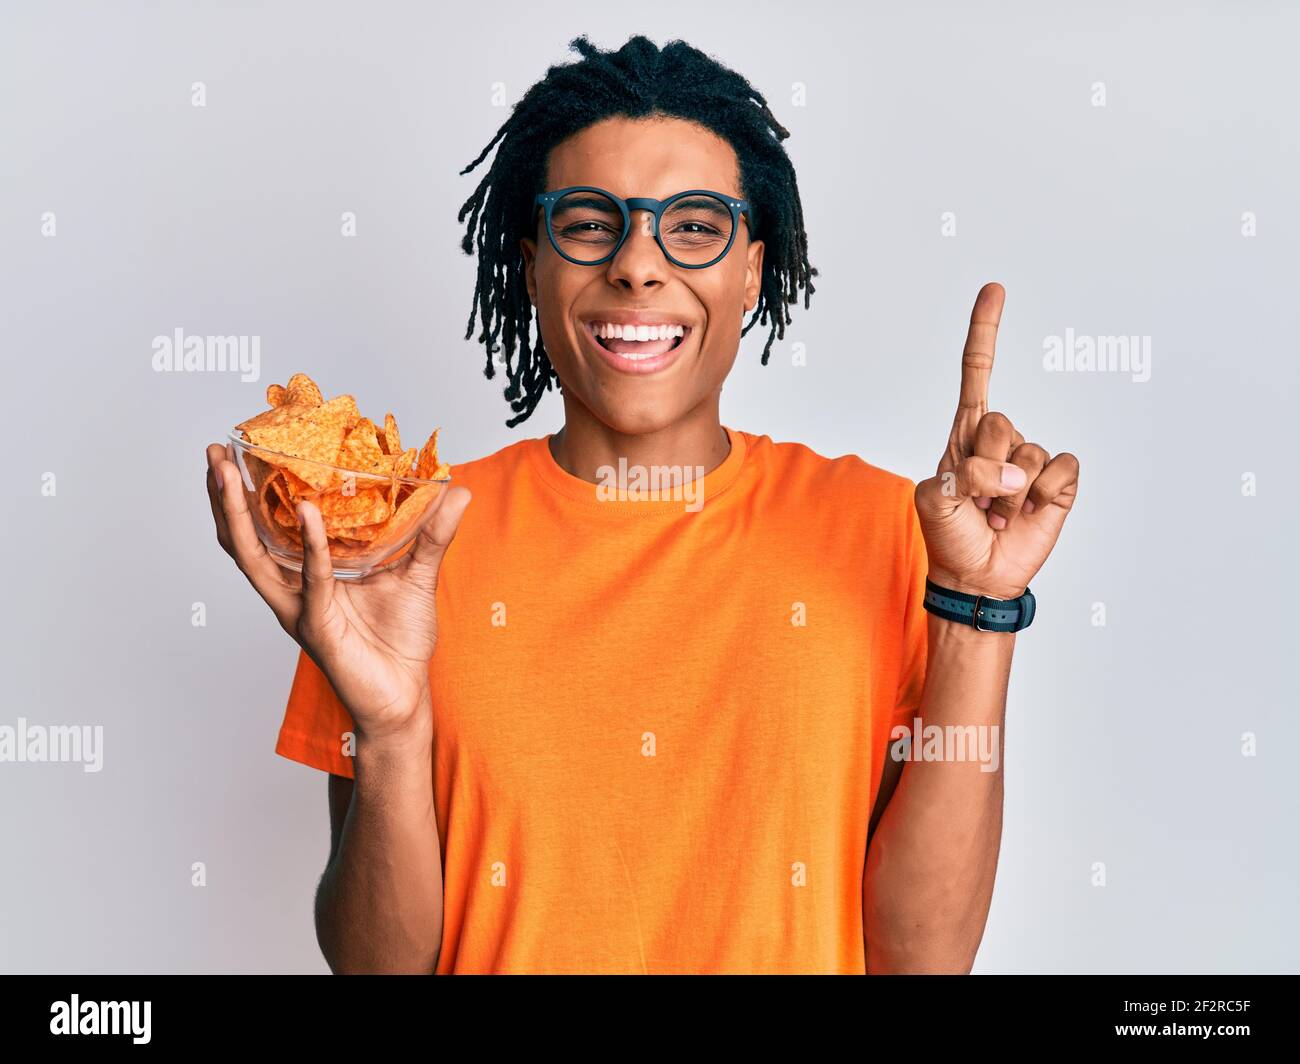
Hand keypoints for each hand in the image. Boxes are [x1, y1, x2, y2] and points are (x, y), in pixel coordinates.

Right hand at [205, 442, 471, 738]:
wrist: (405, 696)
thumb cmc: (401, 641)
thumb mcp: (419, 573)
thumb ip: (433, 532)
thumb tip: (458, 489)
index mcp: (306, 575)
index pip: (265, 528)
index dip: (247, 493)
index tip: (238, 448)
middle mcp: (293, 590)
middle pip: (242, 538)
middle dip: (224, 496)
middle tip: (215, 451)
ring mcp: (300, 610)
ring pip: (256, 557)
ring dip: (239, 514)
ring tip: (231, 475)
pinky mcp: (318, 629)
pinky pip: (312, 582)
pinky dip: (312, 546)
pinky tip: (307, 513)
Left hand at [914, 283, 1079, 600]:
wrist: (975, 577)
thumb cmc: (949, 535)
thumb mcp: (935, 500)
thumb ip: (965, 473)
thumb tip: (1015, 471)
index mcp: (964, 436)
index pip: (976, 374)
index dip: (985, 332)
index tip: (994, 290)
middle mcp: (1000, 441)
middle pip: (999, 421)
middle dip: (985, 464)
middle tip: (976, 500)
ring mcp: (1031, 460)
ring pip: (1029, 452)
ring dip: (1009, 494)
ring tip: (996, 515)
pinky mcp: (1059, 483)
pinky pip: (1061, 468)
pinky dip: (1042, 494)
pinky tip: (1026, 514)